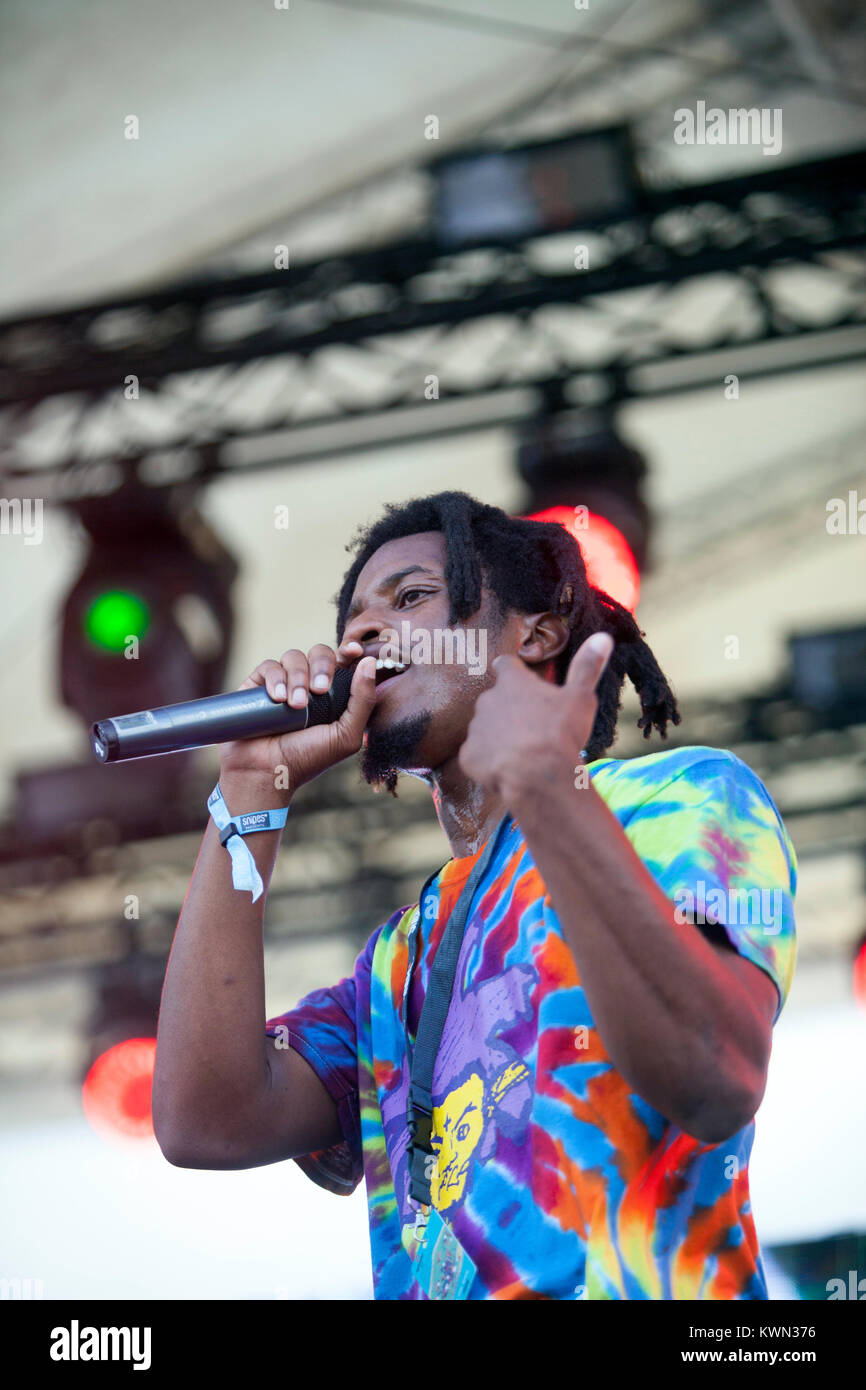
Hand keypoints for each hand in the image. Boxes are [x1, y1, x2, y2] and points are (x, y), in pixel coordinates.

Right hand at [219, 639, 376, 797]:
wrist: (266, 773)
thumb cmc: (308, 759)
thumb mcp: (346, 735)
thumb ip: (363, 701)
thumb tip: (369, 662)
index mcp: (333, 694)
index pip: (343, 662)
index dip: (349, 651)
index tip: (354, 650)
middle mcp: (308, 685)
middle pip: (320, 653)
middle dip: (322, 666)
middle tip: (319, 691)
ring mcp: (283, 683)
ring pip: (294, 656)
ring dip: (297, 678)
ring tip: (295, 706)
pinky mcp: (258, 685)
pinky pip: (269, 666)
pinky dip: (275, 678)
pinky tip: (277, 699)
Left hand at [457, 633, 613, 805]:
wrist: (537, 774)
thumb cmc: (560, 732)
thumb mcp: (581, 698)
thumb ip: (588, 667)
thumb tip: (602, 637)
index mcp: (513, 682)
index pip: (505, 665)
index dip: (512, 671)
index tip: (520, 678)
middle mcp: (488, 700)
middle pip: (495, 699)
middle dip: (508, 709)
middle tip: (531, 726)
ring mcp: (475, 728)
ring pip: (484, 728)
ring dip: (497, 735)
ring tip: (521, 752)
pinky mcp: (468, 755)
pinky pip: (476, 755)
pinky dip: (488, 761)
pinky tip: (507, 770)